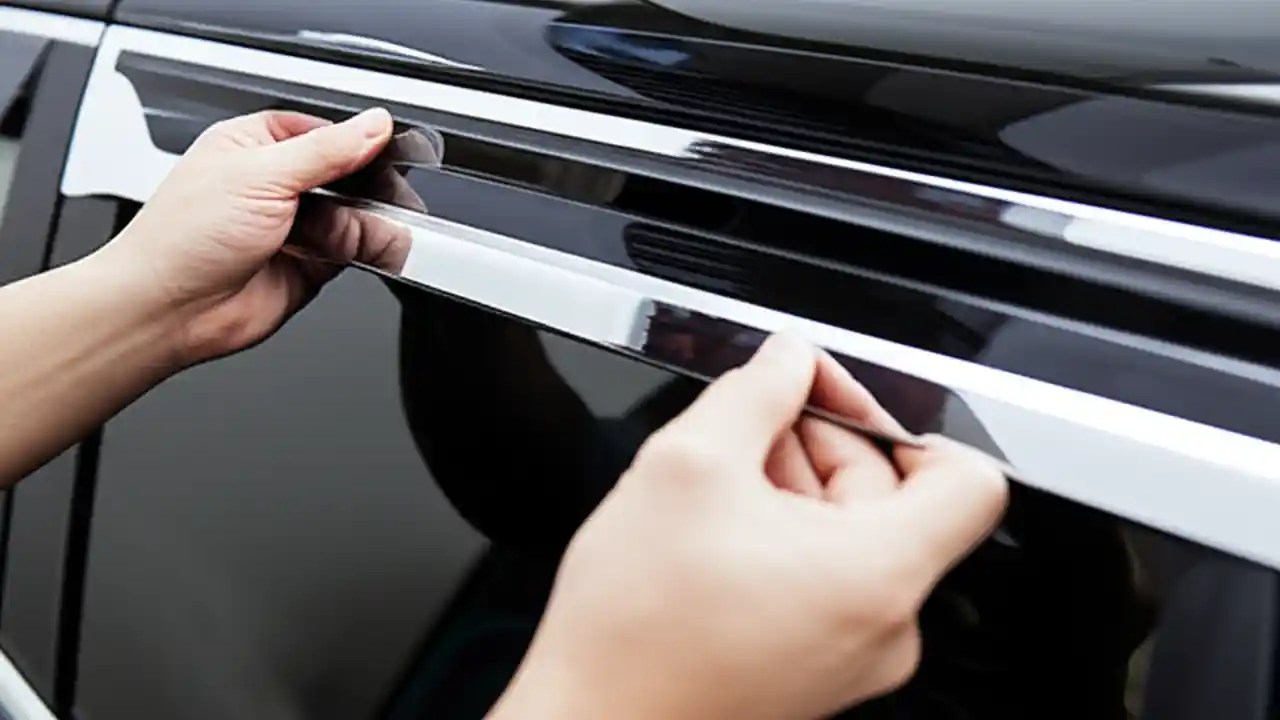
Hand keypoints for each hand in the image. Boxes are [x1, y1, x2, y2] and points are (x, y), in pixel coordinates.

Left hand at [99, 108, 394, 366]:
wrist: (170, 310)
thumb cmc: (183, 239)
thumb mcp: (262, 175)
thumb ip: (327, 150)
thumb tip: (373, 125)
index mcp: (253, 145)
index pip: (322, 130)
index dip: (355, 139)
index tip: (384, 147)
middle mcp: (275, 184)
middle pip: (346, 174)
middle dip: (368, 185)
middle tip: (386, 193)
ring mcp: (294, 226)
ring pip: (355, 214)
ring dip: (369, 220)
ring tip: (374, 227)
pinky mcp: (309, 265)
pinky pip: (355, 251)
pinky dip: (370, 250)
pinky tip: (375, 247)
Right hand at [490, 334, 1008, 719]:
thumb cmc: (635, 631)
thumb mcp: (688, 465)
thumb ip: (754, 390)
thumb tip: (786, 361)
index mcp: (876, 575)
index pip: (969, 478)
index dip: (902, 419)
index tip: (836, 399)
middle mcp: (882, 626)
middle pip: (892, 496)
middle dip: (819, 439)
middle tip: (751, 416)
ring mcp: (850, 653)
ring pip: (848, 534)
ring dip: (792, 484)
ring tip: (717, 476)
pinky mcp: (815, 666)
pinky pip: (822, 577)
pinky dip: (780, 534)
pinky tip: (716, 522)